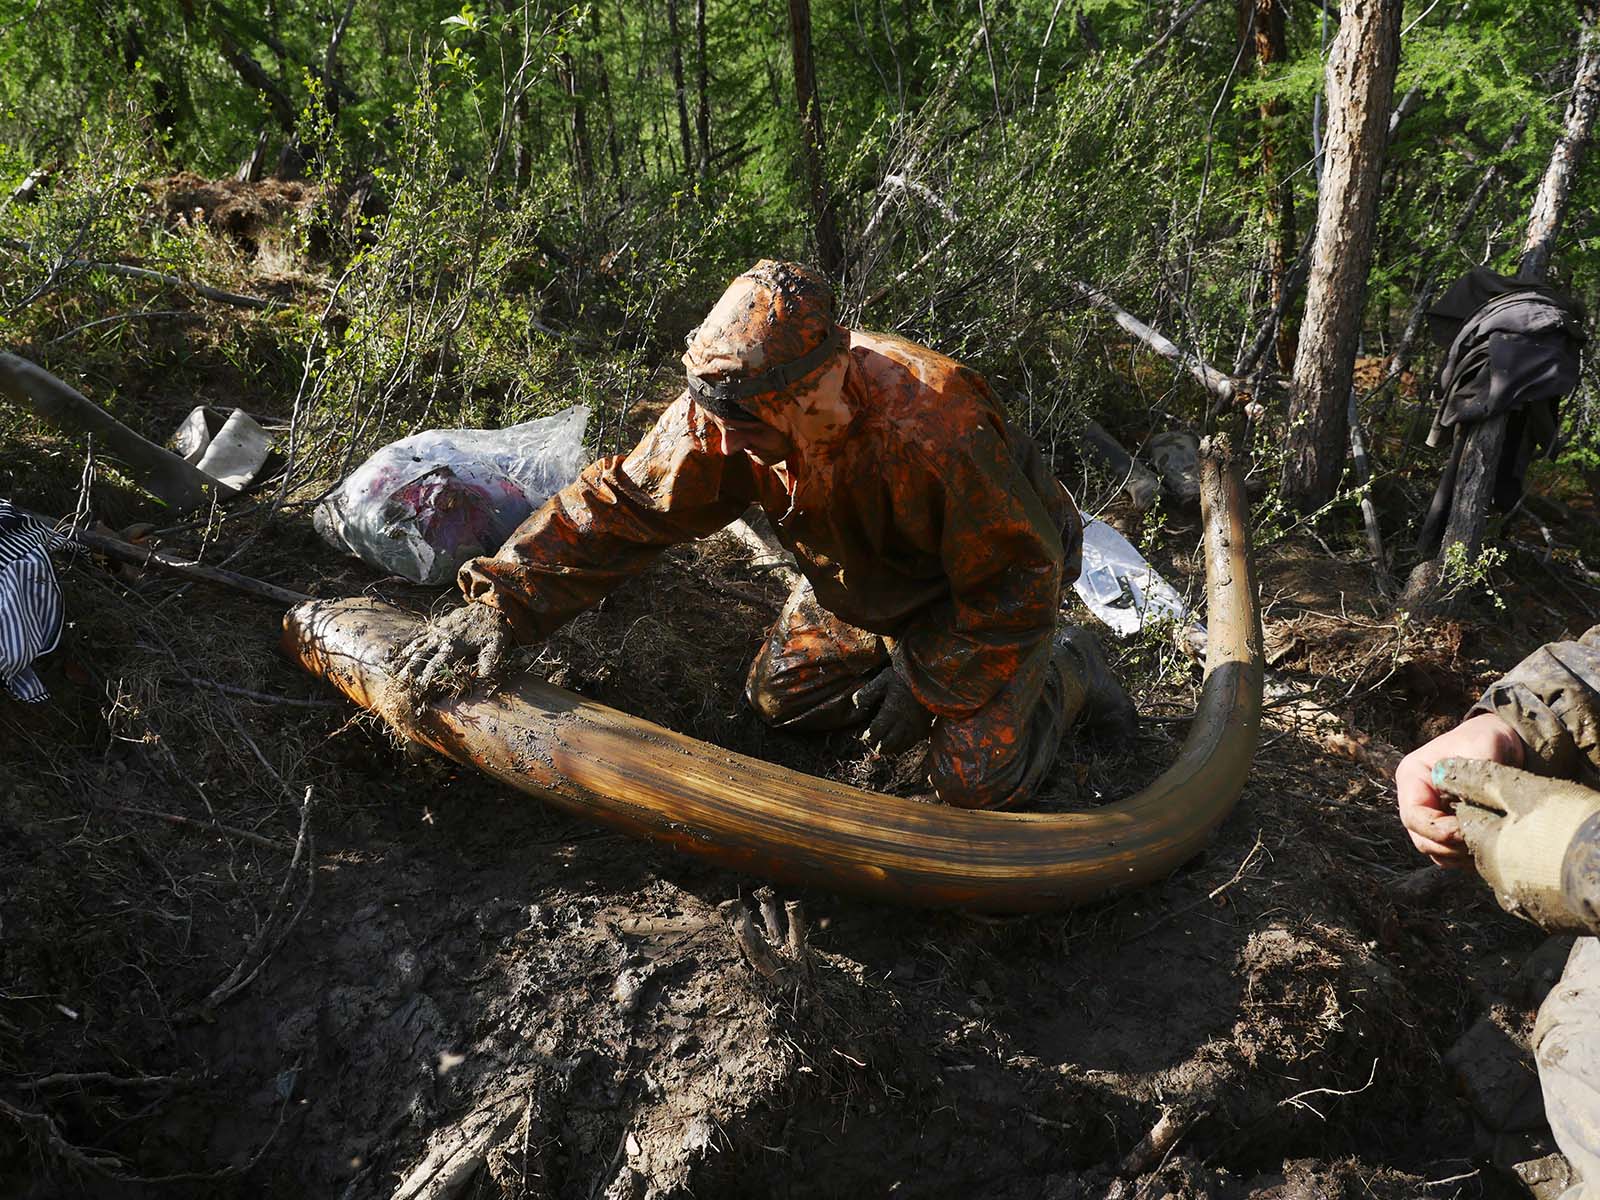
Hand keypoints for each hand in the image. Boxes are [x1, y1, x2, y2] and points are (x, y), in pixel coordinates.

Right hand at [392, 603, 513, 697]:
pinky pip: (417, 638)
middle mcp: (441, 638)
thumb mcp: (497, 643)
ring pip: (415, 648)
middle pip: (419, 658)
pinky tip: (399, 659)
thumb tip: (483, 677)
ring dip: (403, 663)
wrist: (489, 604)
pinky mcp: (436, 626)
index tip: (417, 693)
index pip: (435, 665)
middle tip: (398, 688)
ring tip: (394, 677)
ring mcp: (436, 631)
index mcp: (454, 645)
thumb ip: (490, 659)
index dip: (425, 679)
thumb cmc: (494, 628)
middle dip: (408, 673)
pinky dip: (407, 649)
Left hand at [851, 663, 931, 754]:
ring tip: (883, 741)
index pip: (875, 733)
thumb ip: (868, 692)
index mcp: (892, 711)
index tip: (865, 733)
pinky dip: (901, 746)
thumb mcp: (884, 679)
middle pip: (886, 745)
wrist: (932, 676)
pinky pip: (910, 745)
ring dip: (888, 748)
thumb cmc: (906, 676)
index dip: (867, 736)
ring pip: (898, 748)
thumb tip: (855, 706)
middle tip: (872, 740)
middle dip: (876, 745)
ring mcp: (915, 728)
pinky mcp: (924, 728)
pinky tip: (896, 740)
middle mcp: (903, 723)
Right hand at [1395, 712, 1526, 867]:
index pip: (1414, 816)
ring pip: (1435, 850)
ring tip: (1488, 848)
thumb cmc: (1487, 738)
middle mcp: (1417, 800)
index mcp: (1412, 778)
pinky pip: (1451, 854)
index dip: (1439, 830)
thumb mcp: (1481, 746)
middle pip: (1421, 839)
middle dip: (1450, 846)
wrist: (1504, 741)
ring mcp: (1431, 816)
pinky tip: (1490, 850)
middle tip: (1482, 843)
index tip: (1468, 830)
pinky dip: (1467, 858)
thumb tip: (1466, 807)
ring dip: (1459, 855)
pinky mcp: (1448, 828)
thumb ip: (1471, 775)